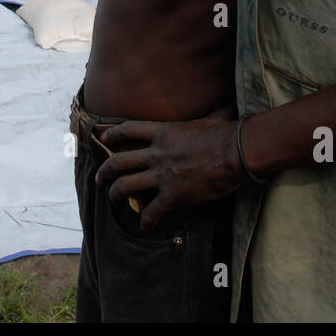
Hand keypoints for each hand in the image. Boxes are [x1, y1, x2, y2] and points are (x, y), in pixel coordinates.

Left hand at [96, 104, 242, 231]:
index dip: (112, 134)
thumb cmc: (225, 133)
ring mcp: (161, 175)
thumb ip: (207, 115)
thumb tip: (222, 108)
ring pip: (126, 186)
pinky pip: (152, 212)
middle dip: (105, 172)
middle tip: (100, 179)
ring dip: (116, 195)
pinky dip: (146, 221)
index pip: (127, 130)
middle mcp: (155, 154)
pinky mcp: (172, 196)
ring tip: (114, 199)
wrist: (235, 153)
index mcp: (162, 132)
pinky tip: (145, 226)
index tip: (103, 138)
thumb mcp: (210, 118)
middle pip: (118, 162)